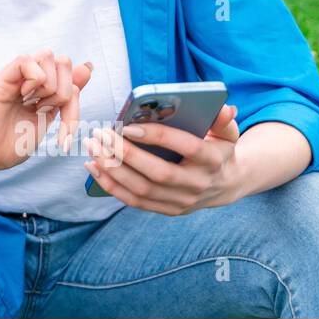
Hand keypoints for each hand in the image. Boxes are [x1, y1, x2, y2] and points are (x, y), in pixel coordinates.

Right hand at [0, 49, 93, 176]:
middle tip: (46, 112)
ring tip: (34, 105)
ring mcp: (17, 76)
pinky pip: (26, 60)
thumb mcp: (51, 119)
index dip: (75, 103)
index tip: (65, 134)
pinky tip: (24, 97)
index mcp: (45, 89)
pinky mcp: (2, 78)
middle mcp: (31, 78)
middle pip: (64, 61)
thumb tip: (88, 66)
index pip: (74, 75)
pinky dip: (34, 79)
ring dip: (49, 85)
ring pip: (47, 56)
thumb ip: (69, 95)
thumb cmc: (14, 143)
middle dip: (64, 91)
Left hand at [84, 104, 242, 214]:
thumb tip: (224, 108)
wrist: (225, 184)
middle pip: (158, 173)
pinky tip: (93, 167)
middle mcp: (197, 184)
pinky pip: (134, 201)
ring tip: (93, 147)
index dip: (158, 137)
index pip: (187, 148)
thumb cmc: (218, 149)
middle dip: (126, 154)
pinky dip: (111, 186)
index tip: (128, 126)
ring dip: (113, 169)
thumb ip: (222, 120)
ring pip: (142, 190)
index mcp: (213, 160)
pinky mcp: (167, 210)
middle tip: (101, 134)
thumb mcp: (226, 133)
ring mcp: (182, 201)